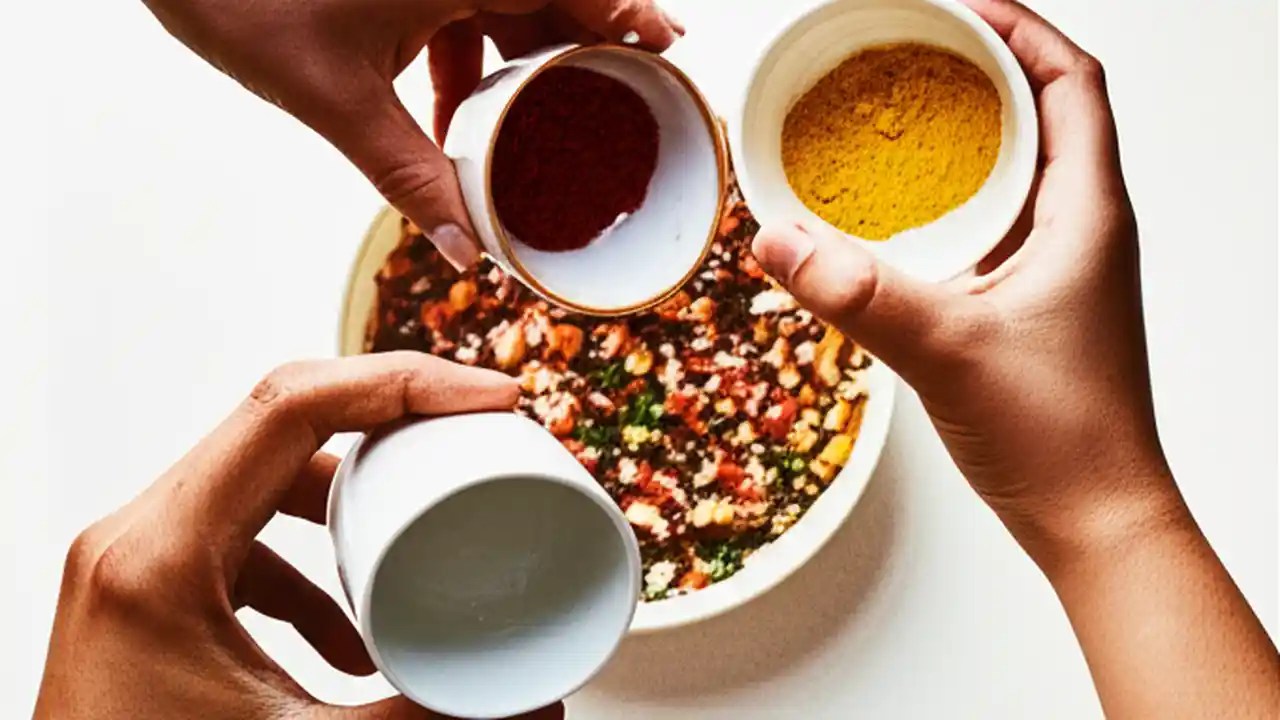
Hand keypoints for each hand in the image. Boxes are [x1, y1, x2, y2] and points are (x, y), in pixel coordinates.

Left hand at [34, 352, 557, 719]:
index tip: (487, 399)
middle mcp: (136, 538)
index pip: (289, 408)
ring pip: (259, 474)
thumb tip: (536, 715)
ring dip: (348, 493)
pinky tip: (349, 630)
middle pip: (279, 421)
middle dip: (389, 418)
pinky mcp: (146, 593)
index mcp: (159, 556)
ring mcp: (134, 562)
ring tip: (419, 525)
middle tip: (474, 428)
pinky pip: (239, 537)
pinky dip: (307, 562)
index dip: (401, 383)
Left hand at [142, 0, 682, 269]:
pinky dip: (470, 56)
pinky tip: (460, 112)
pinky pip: (462, 9)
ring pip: (505, 5)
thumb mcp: (337, 101)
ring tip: (542, 124)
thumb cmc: (242, 0)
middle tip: (614, 103)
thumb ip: (409, 176)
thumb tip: (469, 251)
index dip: (630, 11)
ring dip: (522, 61)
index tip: (670, 47)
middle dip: (581, 49)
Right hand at [753, 1, 1279, 714]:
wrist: (1093, 519)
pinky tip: (899, 216)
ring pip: (1018, 171)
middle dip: (982, 73)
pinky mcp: (1032, 305)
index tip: (958, 9)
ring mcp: (1058, 270)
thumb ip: (858, 293)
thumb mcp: (949, 349)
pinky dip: (951, 200)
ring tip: (899, 118)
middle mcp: (1081, 231)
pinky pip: (993, 224)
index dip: (1020, 30)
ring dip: (967, 137)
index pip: (1072, 84)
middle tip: (913, 55)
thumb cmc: (1060, 437)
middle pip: (1045, 114)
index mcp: (1086, 215)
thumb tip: (778, 239)